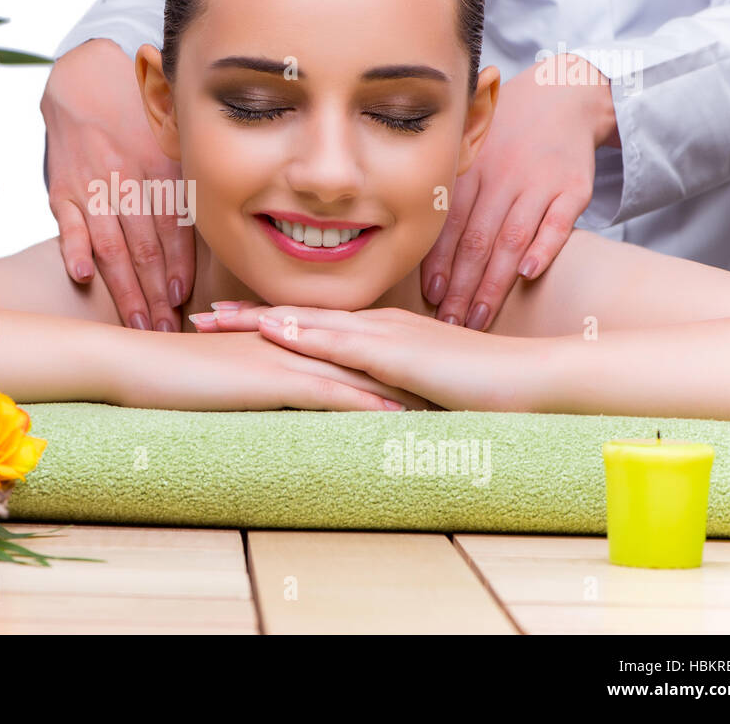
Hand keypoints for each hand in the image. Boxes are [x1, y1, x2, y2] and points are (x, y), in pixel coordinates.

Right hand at [40, 38, 194, 332]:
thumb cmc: (140, 122)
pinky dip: (73, 249)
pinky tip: (82, 276)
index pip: (174, 228)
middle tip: (164, 331)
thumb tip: (216, 235)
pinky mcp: (62, 189)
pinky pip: (68, 223)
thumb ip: (188, 188)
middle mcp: (129, 179)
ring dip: (124, 288)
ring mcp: (93, 186)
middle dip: (156, 294)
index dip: (180, 266)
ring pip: (111, 244)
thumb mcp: (173, 144)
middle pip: (145, 247)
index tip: (186, 301)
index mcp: (162, 170)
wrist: (86, 80)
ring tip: (136, 324)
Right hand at [114, 328, 428, 411]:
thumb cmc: (166, 374)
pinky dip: (365, 403)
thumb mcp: (218, 377)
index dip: (381, 364)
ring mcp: (283, 358)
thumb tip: (263, 396)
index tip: (417, 378)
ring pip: (355, 372)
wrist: (134, 363)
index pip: (341, 350)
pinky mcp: (272, 378)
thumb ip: (246, 379)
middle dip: (403, 373)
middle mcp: (289, 344)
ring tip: (441, 405)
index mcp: (279, 341)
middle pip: (360, 357)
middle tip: (445, 388)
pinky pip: (329, 392)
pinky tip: (395, 417)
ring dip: (398, 388)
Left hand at [197, 304, 538, 412]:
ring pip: (308, 321)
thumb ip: (391, 393)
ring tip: (214, 318)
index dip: (268, 324)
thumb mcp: (424, 390)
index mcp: (379, 334)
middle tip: (198, 316)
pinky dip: (302, 335)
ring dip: (258, 319)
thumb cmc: (483, 390)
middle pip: (297, 317)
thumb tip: (365, 412)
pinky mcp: (397, 351)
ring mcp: (385, 333)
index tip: (228, 324)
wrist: (531, 380)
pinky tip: (271, 333)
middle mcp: (375, 325)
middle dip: (245, 316)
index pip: (312, 326)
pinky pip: (340, 341)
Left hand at [423, 56, 617, 330]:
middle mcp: (499, 179)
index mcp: (468, 176)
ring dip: (493, 282)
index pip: (448, 228)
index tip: (429, 299)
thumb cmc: (505, 141)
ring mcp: (537, 183)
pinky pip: (557, 222)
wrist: (560, 97)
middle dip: (460, 287)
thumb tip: (419, 258)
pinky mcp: (574, 188)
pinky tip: (528, 275)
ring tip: (478, 317)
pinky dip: (543, 248)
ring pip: (511, 238)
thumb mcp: (471, 159)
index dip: (436, 264)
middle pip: (476, 240)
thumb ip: (451, 202)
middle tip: (449, 325)